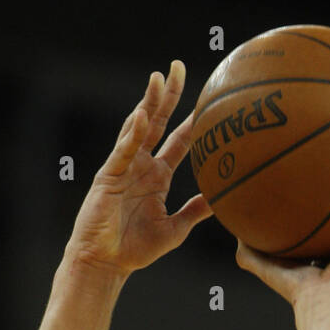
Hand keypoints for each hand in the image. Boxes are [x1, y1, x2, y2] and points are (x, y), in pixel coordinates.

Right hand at [64, 60, 212, 278]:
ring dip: (148, 103)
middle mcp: (141, 166)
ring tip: (158, 78)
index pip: (179, 140)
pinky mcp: (109, 176)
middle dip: (168, 95)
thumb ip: (196, 211)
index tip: (208, 97)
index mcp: (157, 176)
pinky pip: (122, 151)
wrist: (106, 263)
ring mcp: (124, 167)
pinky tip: (142, 116)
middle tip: (178, 66)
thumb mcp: (176, 228)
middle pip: (158, 122)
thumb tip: (223, 201)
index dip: (192, 119)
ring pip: (138, 128)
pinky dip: (132, 133)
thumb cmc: (136, 249)